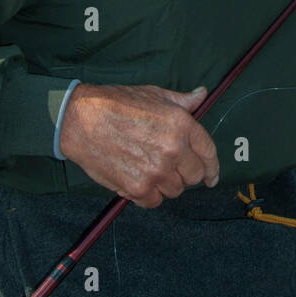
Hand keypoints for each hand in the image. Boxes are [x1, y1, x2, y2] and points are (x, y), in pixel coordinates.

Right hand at [59, 83, 219, 208]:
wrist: (82, 120)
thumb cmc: (118, 103)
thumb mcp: (155, 95)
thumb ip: (183, 101)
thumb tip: (203, 95)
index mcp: (181, 125)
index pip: (208, 152)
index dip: (213, 167)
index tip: (212, 177)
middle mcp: (173, 149)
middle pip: (194, 176)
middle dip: (184, 173)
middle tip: (169, 166)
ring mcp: (156, 171)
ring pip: (174, 190)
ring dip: (165, 184)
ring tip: (148, 169)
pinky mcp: (138, 188)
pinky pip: (154, 202)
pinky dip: (148, 195)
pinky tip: (138, 180)